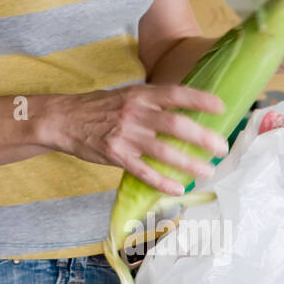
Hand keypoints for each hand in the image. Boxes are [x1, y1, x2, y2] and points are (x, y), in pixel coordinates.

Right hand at [41, 85, 229, 196]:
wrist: (62, 119)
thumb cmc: (101, 108)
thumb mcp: (128, 96)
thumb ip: (155, 104)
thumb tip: (190, 113)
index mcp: (141, 95)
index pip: (175, 94)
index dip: (199, 100)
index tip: (222, 108)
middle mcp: (135, 113)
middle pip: (175, 125)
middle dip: (202, 138)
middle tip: (221, 148)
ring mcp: (125, 135)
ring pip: (164, 151)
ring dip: (189, 164)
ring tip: (207, 172)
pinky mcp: (116, 155)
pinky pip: (144, 171)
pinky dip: (163, 182)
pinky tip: (178, 189)